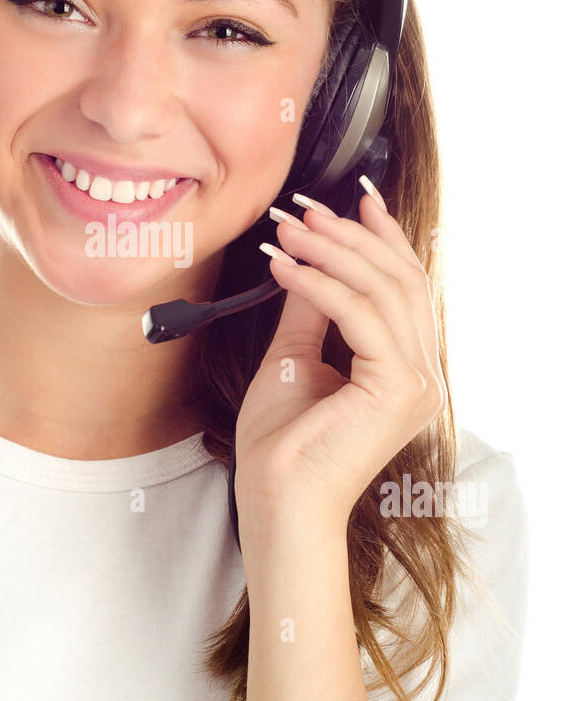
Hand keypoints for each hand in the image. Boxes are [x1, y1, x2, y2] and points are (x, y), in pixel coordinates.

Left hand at [234, 180, 446, 533]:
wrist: (277, 502)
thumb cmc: (282, 448)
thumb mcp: (292, 360)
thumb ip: (310, 312)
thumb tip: (308, 262)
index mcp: (406, 371)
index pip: (405, 287)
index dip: (382, 237)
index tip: (353, 199)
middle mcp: (423, 375)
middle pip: (399, 281)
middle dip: (351, 236)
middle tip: (305, 210)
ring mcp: (417, 383)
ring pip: (382, 290)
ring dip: (332, 251)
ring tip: (291, 230)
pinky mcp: (396, 387)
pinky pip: (358, 314)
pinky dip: (318, 283)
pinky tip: (285, 267)